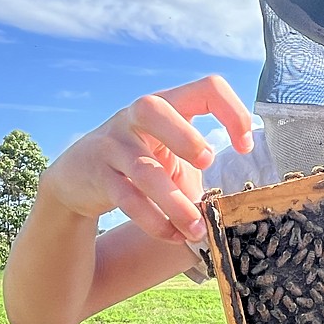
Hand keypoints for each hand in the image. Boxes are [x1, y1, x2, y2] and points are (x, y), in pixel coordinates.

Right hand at [42, 75, 251, 242]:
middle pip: (154, 109)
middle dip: (185, 137)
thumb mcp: (171, 150)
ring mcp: (113, 144)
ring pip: (145, 170)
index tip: (245, 146)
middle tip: (208, 163)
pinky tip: (175, 235)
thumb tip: (238, 198)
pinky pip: (129, 199)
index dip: (231, 111)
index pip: (205, 88)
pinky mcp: (98, 176)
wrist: (78, 178)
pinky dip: (155, 221)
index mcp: (167, 104)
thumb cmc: (141, 162)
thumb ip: (200, 159)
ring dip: (176, 203)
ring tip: (197, 229)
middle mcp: (134, 117)